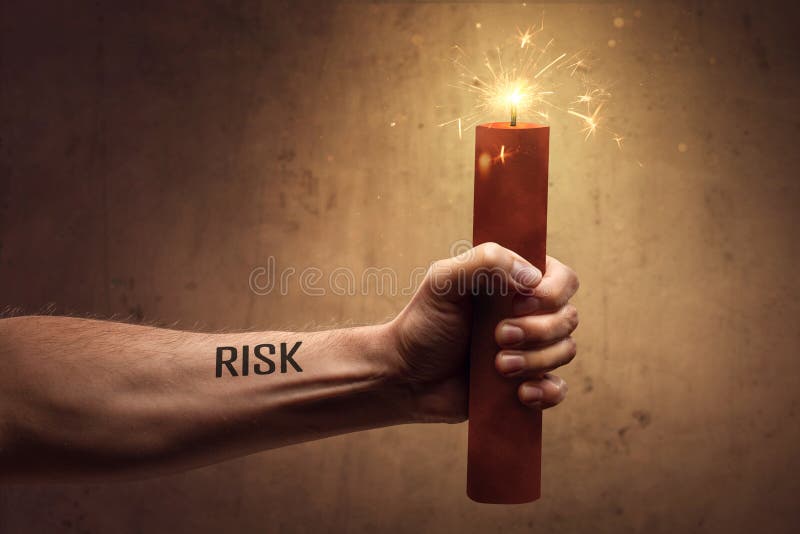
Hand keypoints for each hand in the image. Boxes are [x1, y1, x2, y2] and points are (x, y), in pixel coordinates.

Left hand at [386, 243, 579, 422]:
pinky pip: (558, 388)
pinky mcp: (525, 383)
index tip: (516, 303)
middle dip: (538, 330)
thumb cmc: (423, 323)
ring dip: (535, 361)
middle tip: (497, 337)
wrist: (405, 375)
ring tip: (498, 367)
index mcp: (514, 282)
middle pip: (568, 317)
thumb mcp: (444, 281)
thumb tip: (533, 277)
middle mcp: (528, 314)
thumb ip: (485, 261)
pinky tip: (520, 393)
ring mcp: (529, 349)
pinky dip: (547, 392)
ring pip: (565, 351)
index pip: (563, 279)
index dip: (551, 293)